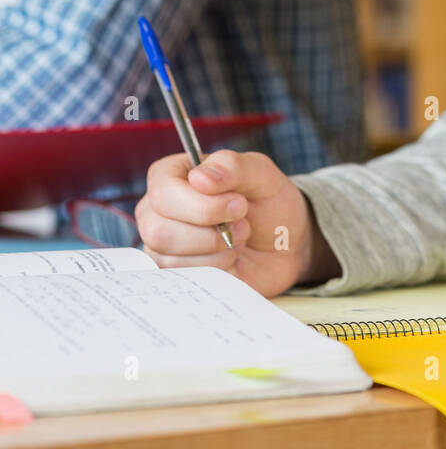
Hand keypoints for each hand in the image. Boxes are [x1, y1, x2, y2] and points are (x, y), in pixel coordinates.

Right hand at [134, 149, 337, 297]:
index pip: (163, 194)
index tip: (240, 205)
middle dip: (210, 235)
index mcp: (171, 175)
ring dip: (217, 253)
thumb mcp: (260, 173)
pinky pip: (184, 281)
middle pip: (159, 231)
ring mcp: (163, 246)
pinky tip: (232, 259)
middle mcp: (157, 211)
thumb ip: (231, 166)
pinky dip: (217, 272)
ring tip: (239, 241)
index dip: (202, 206)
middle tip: (243, 227)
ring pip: (171, 260)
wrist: (285, 241)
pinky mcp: (177, 274)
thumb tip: (198, 177)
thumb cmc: (267, 200)